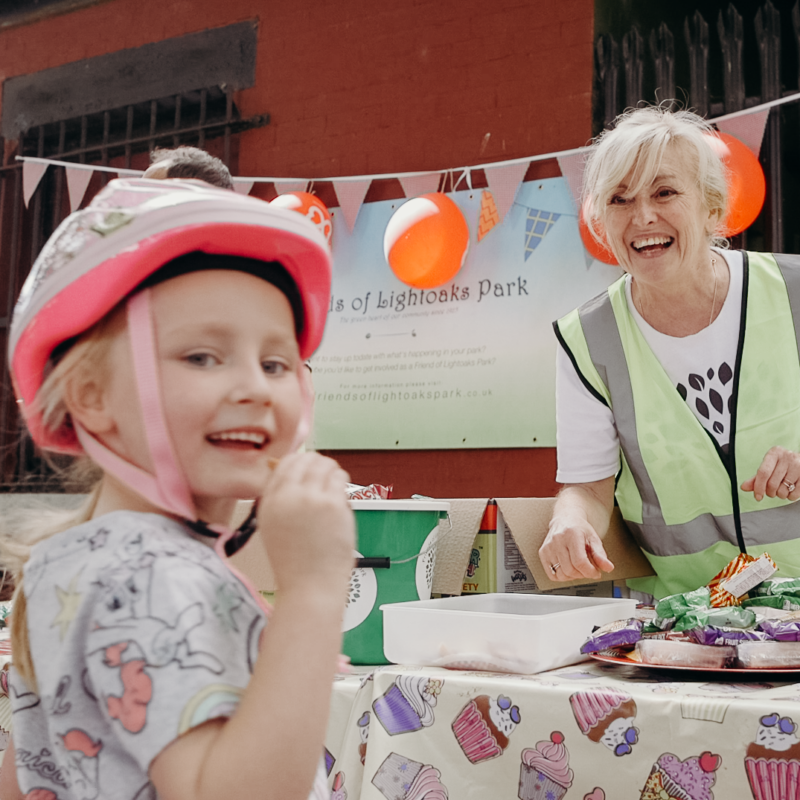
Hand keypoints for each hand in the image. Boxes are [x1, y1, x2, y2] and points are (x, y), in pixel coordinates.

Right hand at [257, 452, 354, 594]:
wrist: (310, 585)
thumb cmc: (296, 563)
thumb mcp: (273, 527)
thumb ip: (281, 500)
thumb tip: (294, 477)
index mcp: (270, 502)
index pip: (284, 464)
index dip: (299, 462)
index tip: (308, 466)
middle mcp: (288, 496)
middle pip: (305, 459)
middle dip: (318, 462)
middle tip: (325, 471)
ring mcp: (311, 498)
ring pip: (325, 465)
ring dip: (332, 470)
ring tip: (334, 482)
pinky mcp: (332, 504)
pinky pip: (340, 479)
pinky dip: (342, 481)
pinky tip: (341, 493)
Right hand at [539, 515, 614, 581]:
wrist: (566, 518)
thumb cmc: (580, 528)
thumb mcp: (594, 538)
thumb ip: (601, 554)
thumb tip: (608, 567)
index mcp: (572, 534)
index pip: (580, 561)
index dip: (590, 571)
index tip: (596, 573)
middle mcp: (557, 540)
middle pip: (570, 570)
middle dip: (583, 574)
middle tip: (588, 569)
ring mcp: (548, 547)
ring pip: (561, 574)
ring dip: (573, 576)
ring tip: (578, 567)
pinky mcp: (542, 552)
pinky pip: (552, 574)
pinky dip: (562, 576)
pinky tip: (568, 568)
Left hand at [741, 446, 799, 501]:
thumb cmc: (784, 465)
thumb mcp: (769, 467)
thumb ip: (756, 478)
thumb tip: (744, 487)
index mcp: (774, 453)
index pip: (763, 473)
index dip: (758, 487)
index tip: (758, 496)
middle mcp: (787, 457)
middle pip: (772, 483)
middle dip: (770, 492)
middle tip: (772, 491)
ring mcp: (798, 465)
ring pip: (783, 490)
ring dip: (780, 495)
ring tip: (783, 489)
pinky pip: (795, 494)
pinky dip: (790, 496)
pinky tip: (790, 490)